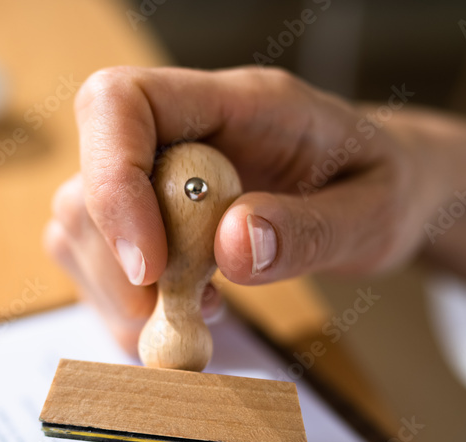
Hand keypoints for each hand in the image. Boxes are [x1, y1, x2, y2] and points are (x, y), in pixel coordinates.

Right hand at [45, 66, 442, 351]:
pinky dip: (126, 306)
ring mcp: (157, 176)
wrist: (385, 192)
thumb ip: (310, 230)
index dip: (114, 181)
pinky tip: (183, 314)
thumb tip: (233, 246)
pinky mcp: (148, 219)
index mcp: (236, 102)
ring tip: (196, 314)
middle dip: (120, 262)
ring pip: (80, 226)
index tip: (151, 266)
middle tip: (183, 313)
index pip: (122, 103)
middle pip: (89, 178)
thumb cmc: (384, 187)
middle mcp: (182, 131)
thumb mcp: (375, 213)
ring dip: (121, 291)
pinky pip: (97, 259)